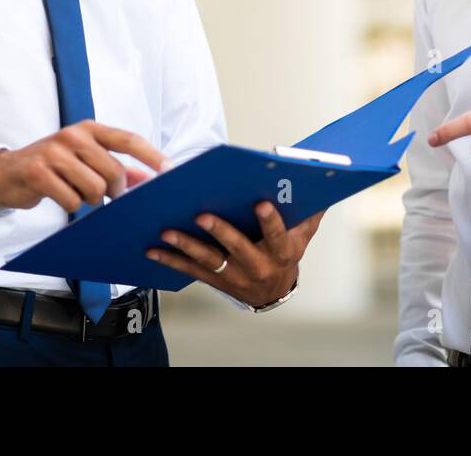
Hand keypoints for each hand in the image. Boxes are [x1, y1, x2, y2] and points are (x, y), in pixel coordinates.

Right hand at [0, 120, 169, 212]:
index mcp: (89, 129)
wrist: (6, 174)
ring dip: (90, 199)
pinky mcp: (40, 172)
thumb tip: (150, 179)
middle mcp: (73, 135)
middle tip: (104, 195)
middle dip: (113, 191)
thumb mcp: (85, 160)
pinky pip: (72, 200)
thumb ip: (118, 168)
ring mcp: (55, 152)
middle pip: (113, 172)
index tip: (170, 170)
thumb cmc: (53, 167)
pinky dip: (71, 205)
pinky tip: (60, 196)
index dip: (151, 156)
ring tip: (75, 191)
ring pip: (94, 188)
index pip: (128, 139)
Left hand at [146, 203, 324, 307]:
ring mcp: (236, 277)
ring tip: (167, 232)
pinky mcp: (216, 282)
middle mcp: (259, 267)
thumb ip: (310, 209)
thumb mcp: (303, 233)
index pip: (278, 235)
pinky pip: (191, 271)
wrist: (275, 292)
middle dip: (220, 232)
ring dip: (187, 246)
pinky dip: (171, 261)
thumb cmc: (288, 252)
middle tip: (201, 215)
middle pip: (238, 248)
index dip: (270, 221)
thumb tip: (318, 179)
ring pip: (209, 261)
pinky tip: (152, 250)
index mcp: (283, 252)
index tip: (260, 203)